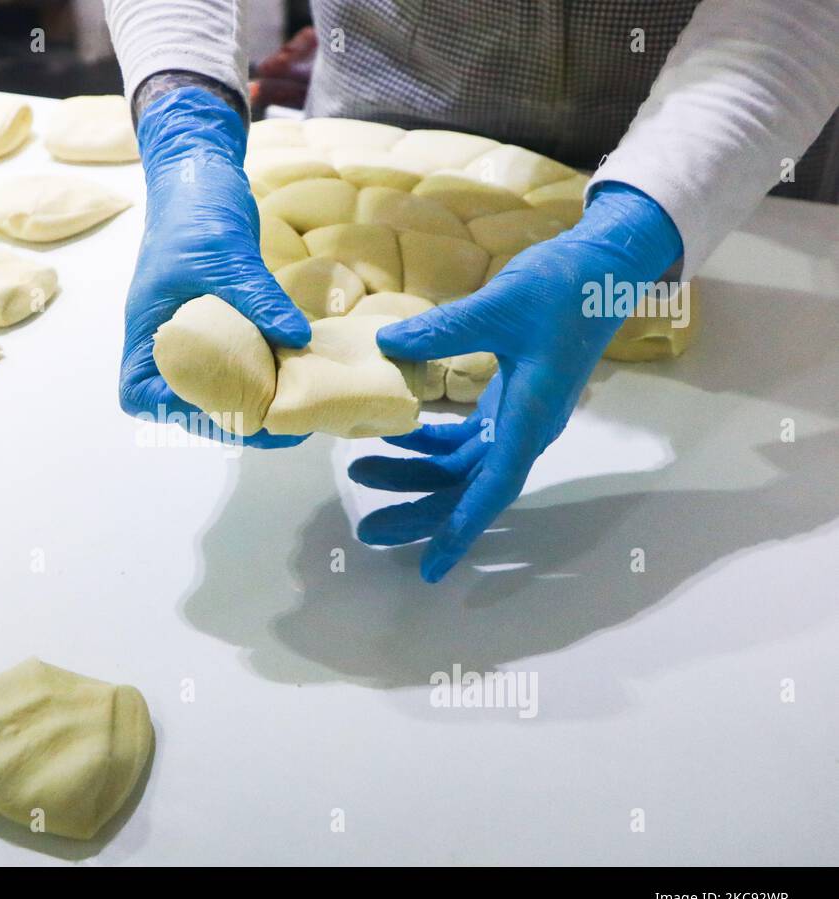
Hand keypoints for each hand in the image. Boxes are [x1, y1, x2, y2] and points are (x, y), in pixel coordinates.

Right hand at [120, 86, 310, 447]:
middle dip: (227, 418)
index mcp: (148, 327)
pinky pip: (240, 360)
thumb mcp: (224, 256)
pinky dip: (265, 372)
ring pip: (215, 384)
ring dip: (250, 401)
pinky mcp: (224, 321)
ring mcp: (195, 331)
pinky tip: (299, 373)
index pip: (138, 392)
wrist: (201, 172)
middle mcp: (167, 338)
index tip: (216, 409)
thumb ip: (258, 299)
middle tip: (277, 425)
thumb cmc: (194, 211)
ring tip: (294, 409)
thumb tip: (298, 339)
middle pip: (183, 399)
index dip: (170, 411)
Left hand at [352, 182, 683, 580]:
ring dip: (413, 473)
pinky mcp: (508, 399)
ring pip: (461, 466)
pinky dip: (428, 440)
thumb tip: (386, 346)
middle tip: (367, 528)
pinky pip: (464, 437)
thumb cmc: (564, 287)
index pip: (491, 490)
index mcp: (530, 419)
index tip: (429, 568)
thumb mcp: (498, 305)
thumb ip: (441, 330)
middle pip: (467, 489)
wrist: (603, 264)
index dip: (459, 531)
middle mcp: (524, 430)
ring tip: (360, 471)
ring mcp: (516, 417)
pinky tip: (393, 431)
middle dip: (418, 510)